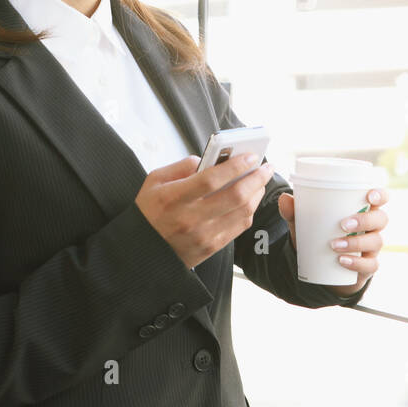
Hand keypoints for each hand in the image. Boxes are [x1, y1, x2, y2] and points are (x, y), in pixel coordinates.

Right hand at [135, 154, 273, 269]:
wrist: (142, 250)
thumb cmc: (149, 212)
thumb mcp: (154, 181)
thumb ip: (181, 166)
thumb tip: (208, 160)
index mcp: (173, 198)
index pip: (211, 179)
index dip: (235, 166)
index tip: (251, 156)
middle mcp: (190, 219)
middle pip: (235, 196)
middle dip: (256, 178)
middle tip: (265, 167)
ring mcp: (203, 236)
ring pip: (242, 212)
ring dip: (257, 194)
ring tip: (260, 181)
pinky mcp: (211, 248)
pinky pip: (239, 227)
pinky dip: (249, 210)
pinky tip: (250, 199)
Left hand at [277, 188, 387, 297]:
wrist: (324, 269)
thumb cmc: (321, 237)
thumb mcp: (307, 225)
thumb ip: (295, 212)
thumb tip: (284, 199)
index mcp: (363, 209)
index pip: (381, 198)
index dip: (380, 195)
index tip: (369, 196)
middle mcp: (372, 227)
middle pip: (381, 219)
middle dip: (365, 220)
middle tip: (343, 224)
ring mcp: (372, 248)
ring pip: (376, 241)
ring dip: (356, 242)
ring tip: (334, 245)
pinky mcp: (368, 266)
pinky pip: (370, 265)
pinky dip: (356, 263)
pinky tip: (342, 261)